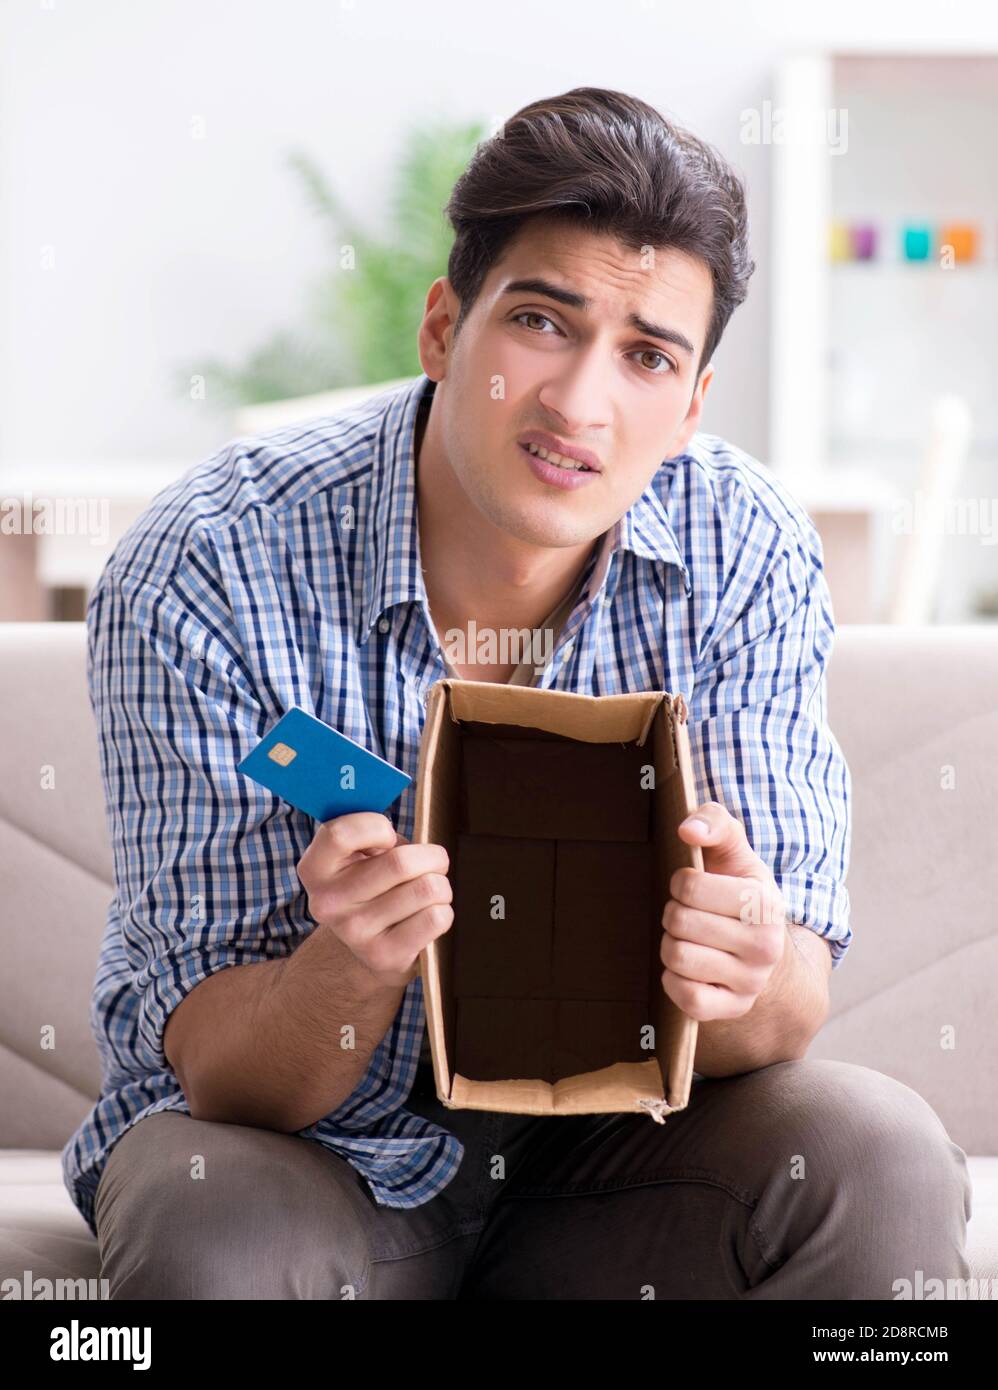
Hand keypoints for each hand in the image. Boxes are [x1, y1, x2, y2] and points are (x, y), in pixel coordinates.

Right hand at [296, 812, 452, 989]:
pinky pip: (436, 917)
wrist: (362, 949)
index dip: (376, 827)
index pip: (340, 834)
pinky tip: (428, 913)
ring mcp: (354, 932)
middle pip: (400, 862)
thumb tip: (388, 809)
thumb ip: (364, 829)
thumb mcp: (354, 855)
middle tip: (432, 861)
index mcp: (314, 869)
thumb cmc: (369, 884)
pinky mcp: (384, 956)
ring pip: (427, 888)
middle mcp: (328, 903)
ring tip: (429, 889)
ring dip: (440, 884)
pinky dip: (443, 910)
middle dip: (430, 856)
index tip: (388, 837)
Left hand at [660, 800, 787, 1021]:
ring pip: (677, 958)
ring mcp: (752, 982)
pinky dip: (674, 979)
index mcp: (765, 902)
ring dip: (671, 944)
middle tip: (690, 913)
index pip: (689, 885)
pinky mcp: (734, 1008)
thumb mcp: (734, 850)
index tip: (693, 885)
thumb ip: (714, 821)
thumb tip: (687, 829)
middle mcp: (766, 946)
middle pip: (678, 921)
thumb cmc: (738, 889)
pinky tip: (687, 967)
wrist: (764, 944)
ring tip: (689, 938)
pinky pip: (685, 997)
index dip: (681, 881)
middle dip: (674, 912)